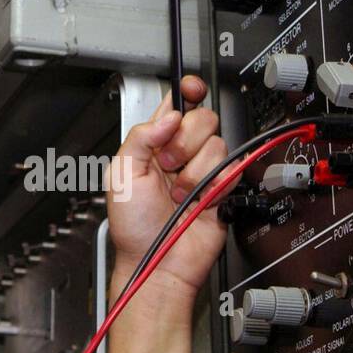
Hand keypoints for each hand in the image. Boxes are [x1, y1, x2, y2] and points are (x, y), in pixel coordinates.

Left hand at [106, 77, 232, 293]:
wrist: (158, 262)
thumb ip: (140, 136)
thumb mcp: (120, 174)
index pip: (178, 104)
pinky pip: (232, 170)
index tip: (191, 89)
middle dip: (184, 143)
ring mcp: (203, 170)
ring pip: (217, 144)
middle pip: (203, 118)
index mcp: (153, 144)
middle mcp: (181, 153)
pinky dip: (214, 187)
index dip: (188, 91)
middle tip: (167, 167)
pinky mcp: (223, 188)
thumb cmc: (134, 227)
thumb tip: (169, 115)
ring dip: (194, 172)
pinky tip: (198, 201)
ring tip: (180, 193)